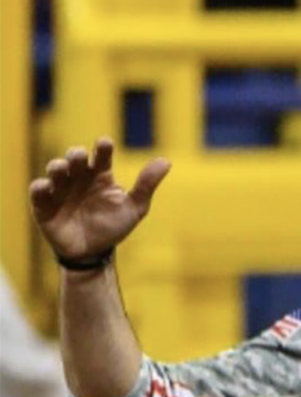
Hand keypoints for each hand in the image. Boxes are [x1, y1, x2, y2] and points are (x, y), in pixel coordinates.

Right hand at [29, 139, 168, 265]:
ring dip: (57, 166)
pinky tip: (46, 187)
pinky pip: (38, 191)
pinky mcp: (44, 204)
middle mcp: (79, 177)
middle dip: (75, 154)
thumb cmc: (113, 226)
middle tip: (79, 156)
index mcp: (101, 175)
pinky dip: (40, 187)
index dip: (102, 148)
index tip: (105, 144)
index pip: (101, 155)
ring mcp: (61, 189)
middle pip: (75, 158)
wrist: (93, 252)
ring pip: (55, 170)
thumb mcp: (134, 208)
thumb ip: (146, 185)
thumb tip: (166, 161)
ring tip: (61, 169)